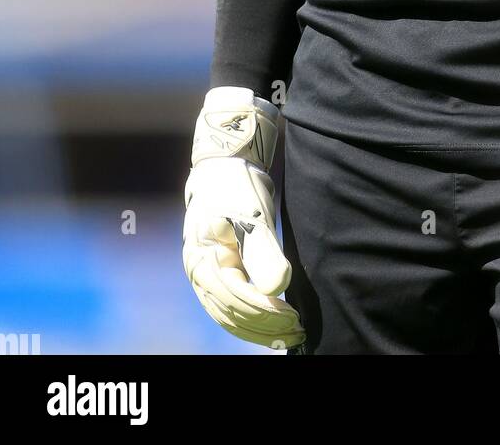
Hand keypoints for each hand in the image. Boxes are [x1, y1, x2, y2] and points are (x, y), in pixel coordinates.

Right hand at [182, 87, 305, 350]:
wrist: (225, 164)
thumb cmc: (237, 185)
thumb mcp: (253, 215)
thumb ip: (263, 253)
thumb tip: (277, 289)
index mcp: (203, 258)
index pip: (235, 297)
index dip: (265, 311)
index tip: (294, 316)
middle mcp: (199, 271)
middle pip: (232, 313)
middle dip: (265, 325)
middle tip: (300, 331)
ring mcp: (205, 274)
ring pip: (230, 315)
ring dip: (259, 328)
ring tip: (291, 334)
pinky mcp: (217, 271)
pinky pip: (231, 306)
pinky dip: (251, 319)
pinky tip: (272, 326)